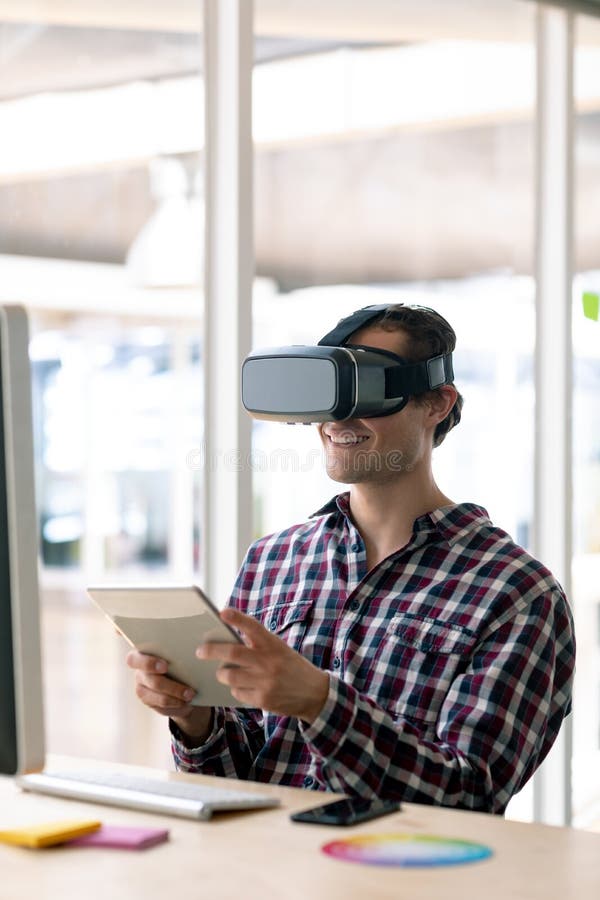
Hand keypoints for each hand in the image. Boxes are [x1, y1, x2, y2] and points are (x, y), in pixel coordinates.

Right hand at [125, 650, 212, 742]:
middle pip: (149, 680)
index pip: (133, 659)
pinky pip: (162, 705)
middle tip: (187, 689)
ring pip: (157, 696)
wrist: (180, 680)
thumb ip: (178, 649)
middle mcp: (139, 672)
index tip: (165, 666)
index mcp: (141, 654)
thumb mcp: (178, 652)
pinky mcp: (150, 702)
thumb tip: (196, 648)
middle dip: (169, 685)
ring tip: (191, 695)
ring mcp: (142, 688)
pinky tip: (187, 702)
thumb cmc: (179, 659)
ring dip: (176, 695)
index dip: (148, 663)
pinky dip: (176, 703)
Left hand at [196, 608, 329, 723]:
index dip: (236, 618)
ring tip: (223, 671)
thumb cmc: (292, 667)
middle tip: (200, 650)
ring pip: (229, 675)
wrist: (315, 693)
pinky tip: (243, 687)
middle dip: (211, 650)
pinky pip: (237, 692)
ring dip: (222, 673)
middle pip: (232, 652)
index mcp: (273, 644)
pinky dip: (236, 689)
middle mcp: (269, 661)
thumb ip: (258, 643)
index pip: (252, 626)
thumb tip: (227, 638)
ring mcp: (265, 681)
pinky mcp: (263, 699)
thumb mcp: (280, 649)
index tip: (222, 612)